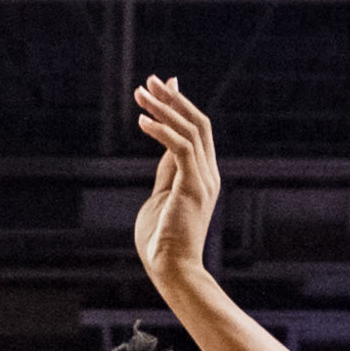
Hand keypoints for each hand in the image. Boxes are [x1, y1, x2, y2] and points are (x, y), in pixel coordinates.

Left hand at [133, 74, 220, 280]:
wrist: (172, 270)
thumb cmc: (162, 243)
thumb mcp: (161, 197)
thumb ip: (165, 172)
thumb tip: (162, 147)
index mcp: (203, 177)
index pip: (197, 131)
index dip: (181, 104)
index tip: (164, 84)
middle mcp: (209, 174)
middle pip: (197, 123)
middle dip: (173, 98)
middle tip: (149, 80)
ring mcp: (204, 180)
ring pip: (189, 130)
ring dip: (164, 108)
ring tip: (140, 94)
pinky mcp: (194, 187)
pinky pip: (180, 148)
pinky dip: (162, 131)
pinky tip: (142, 121)